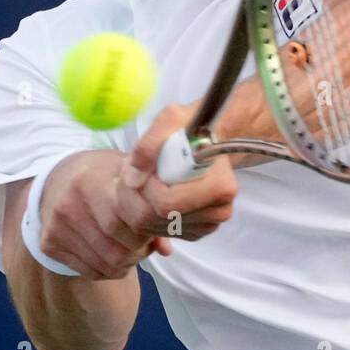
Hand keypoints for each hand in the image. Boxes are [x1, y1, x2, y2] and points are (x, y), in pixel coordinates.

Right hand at [38, 150, 173, 280]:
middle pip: (119, 249)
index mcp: (92, 181)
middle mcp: (70, 204)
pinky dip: (108, 269)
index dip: (149, 231)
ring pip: (106, 265)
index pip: (133, 220)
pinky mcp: (49, 244)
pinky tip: (110, 251)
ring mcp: (57, 226)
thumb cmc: (104, 174)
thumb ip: (150, 205)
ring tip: (129, 246)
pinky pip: (90, 272)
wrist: (60, 174)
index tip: (153, 226)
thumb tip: (166, 250)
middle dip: (139, 250)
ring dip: (126, 263)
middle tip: (144, 241)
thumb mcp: (129, 174)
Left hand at [117, 103, 238, 241]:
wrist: (208, 141)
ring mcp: (208, 225)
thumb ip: (149, 145)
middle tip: (129, 172)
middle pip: (153, 219)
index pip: (165, 203)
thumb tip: (133, 178)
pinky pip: (156, 231)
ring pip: (150, 227)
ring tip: (140, 177)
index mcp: (219, 186)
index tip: (139, 165)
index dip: (143, 185)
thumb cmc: (192, 127)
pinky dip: (144, 212)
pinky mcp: (196, 231)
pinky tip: (149, 191)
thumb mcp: (171, 118)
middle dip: (132, 195)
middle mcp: (218, 211)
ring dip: (134, 203)